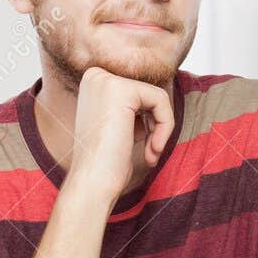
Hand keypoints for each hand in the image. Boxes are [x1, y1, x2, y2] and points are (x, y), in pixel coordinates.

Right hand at [63, 66, 176, 201]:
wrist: (93, 182)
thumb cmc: (107, 162)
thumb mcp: (119, 125)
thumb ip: (133, 107)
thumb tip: (157, 97)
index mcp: (92, 82)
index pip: (138, 91)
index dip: (147, 119)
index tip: (141, 143)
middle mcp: (95, 75)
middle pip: (148, 92)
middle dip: (155, 124)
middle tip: (150, 151)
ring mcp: (106, 80)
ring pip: (158, 97)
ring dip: (161, 129)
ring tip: (151, 153)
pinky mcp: (121, 90)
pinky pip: (161, 100)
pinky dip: (165, 127)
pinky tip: (152, 149)